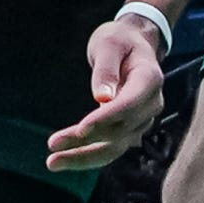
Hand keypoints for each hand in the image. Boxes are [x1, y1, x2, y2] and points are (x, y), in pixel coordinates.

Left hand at [49, 14, 167, 174]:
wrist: (134, 44)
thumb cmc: (119, 40)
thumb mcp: (109, 43)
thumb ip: (106, 68)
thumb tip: (101, 98)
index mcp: (150, 79)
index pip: (129, 104)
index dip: (106, 119)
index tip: (80, 129)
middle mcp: (151, 104)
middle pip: (121, 131)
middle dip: (86, 141)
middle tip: (52, 145)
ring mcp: (142, 120)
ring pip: (115, 147)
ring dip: (84, 157)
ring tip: (53, 162)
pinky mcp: (130, 130)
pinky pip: (110, 148)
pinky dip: (87, 156)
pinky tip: (63, 159)